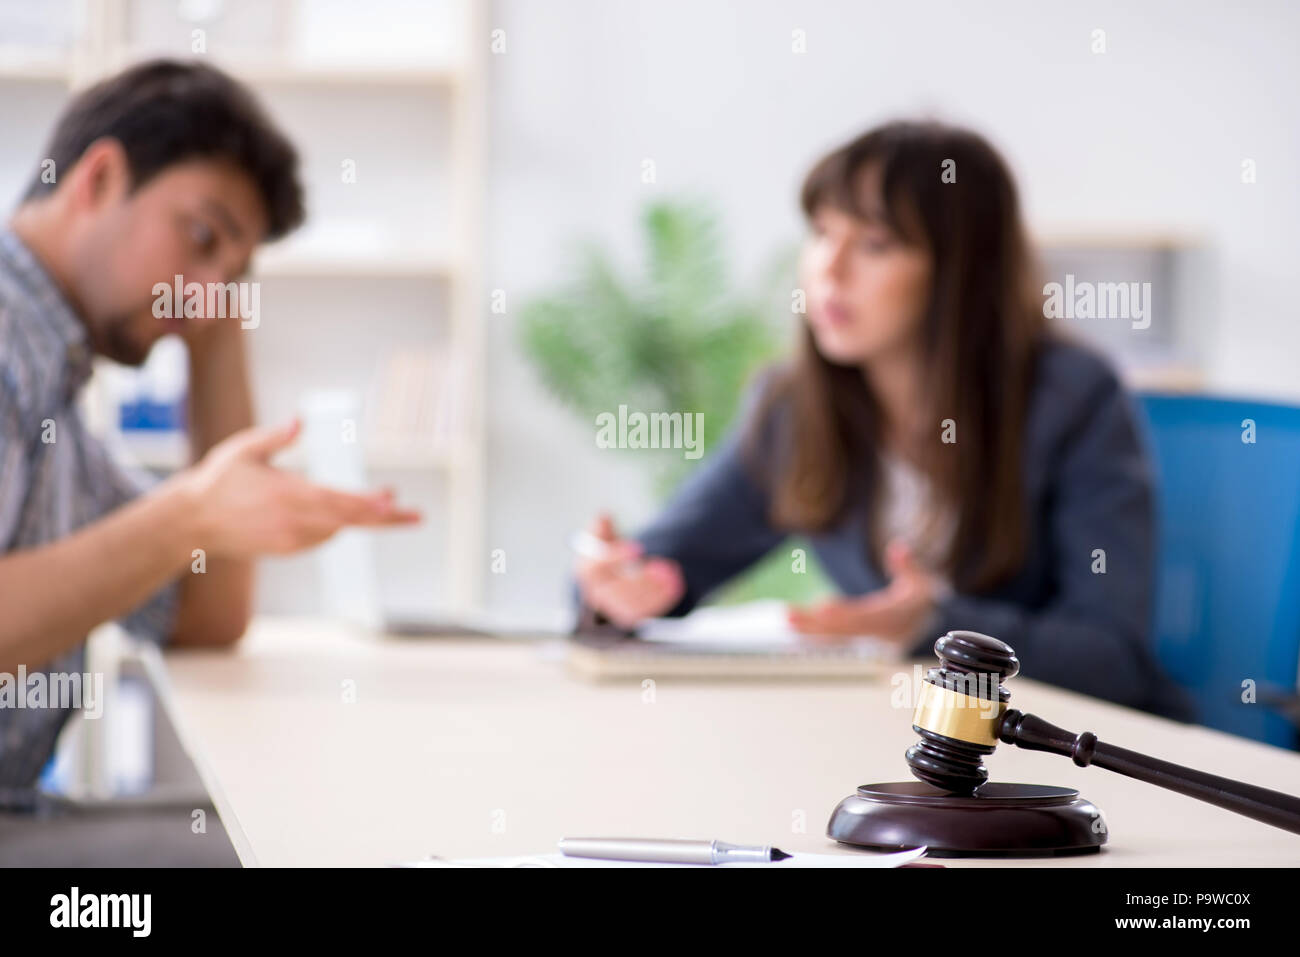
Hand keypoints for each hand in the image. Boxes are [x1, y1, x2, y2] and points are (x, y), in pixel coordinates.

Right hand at [175, 418, 421, 556]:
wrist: (193, 523)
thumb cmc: (219, 479)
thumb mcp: (244, 449)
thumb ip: (275, 437)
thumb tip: (301, 420)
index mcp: (286, 494)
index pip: (337, 500)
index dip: (367, 503)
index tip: (391, 499)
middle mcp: (292, 521)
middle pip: (348, 522)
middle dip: (385, 519)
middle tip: (416, 515)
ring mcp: (290, 540)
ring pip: (337, 529)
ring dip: (359, 518)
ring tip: (383, 504)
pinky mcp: (286, 550)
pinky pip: (321, 538)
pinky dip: (334, 526)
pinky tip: (338, 514)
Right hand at [575, 512, 684, 629]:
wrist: (609, 583)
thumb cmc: (606, 556)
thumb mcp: (603, 540)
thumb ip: (602, 528)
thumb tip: (604, 515)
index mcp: (587, 572)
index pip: (597, 568)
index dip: (617, 558)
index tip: (638, 547)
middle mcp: (596, 594)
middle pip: (616, 591)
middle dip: (640, 579)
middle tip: (661, 566)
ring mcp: (612, 608)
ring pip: (632, 604)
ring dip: (654, 590)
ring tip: (671, 574)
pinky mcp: (628, 617)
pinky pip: (644, 611)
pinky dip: (661, 599)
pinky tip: (675, 585)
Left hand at [787, 540, 940, 643]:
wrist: (923, 624)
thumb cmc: (920, 599)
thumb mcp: (921, 580)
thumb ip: (908, 566)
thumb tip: (899, 548)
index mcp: (892, 619)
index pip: (865, 618)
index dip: (845, 614)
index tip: (823, 609)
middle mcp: (875, 633)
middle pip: (843, 629)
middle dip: (816, 624)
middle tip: (790, 617)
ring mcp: (865, 639)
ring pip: (835, 636)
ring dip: (810, 629)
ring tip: (788, 620)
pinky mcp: (855, 640)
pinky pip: (833, 638)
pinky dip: (814, 634)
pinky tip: (796, 627)